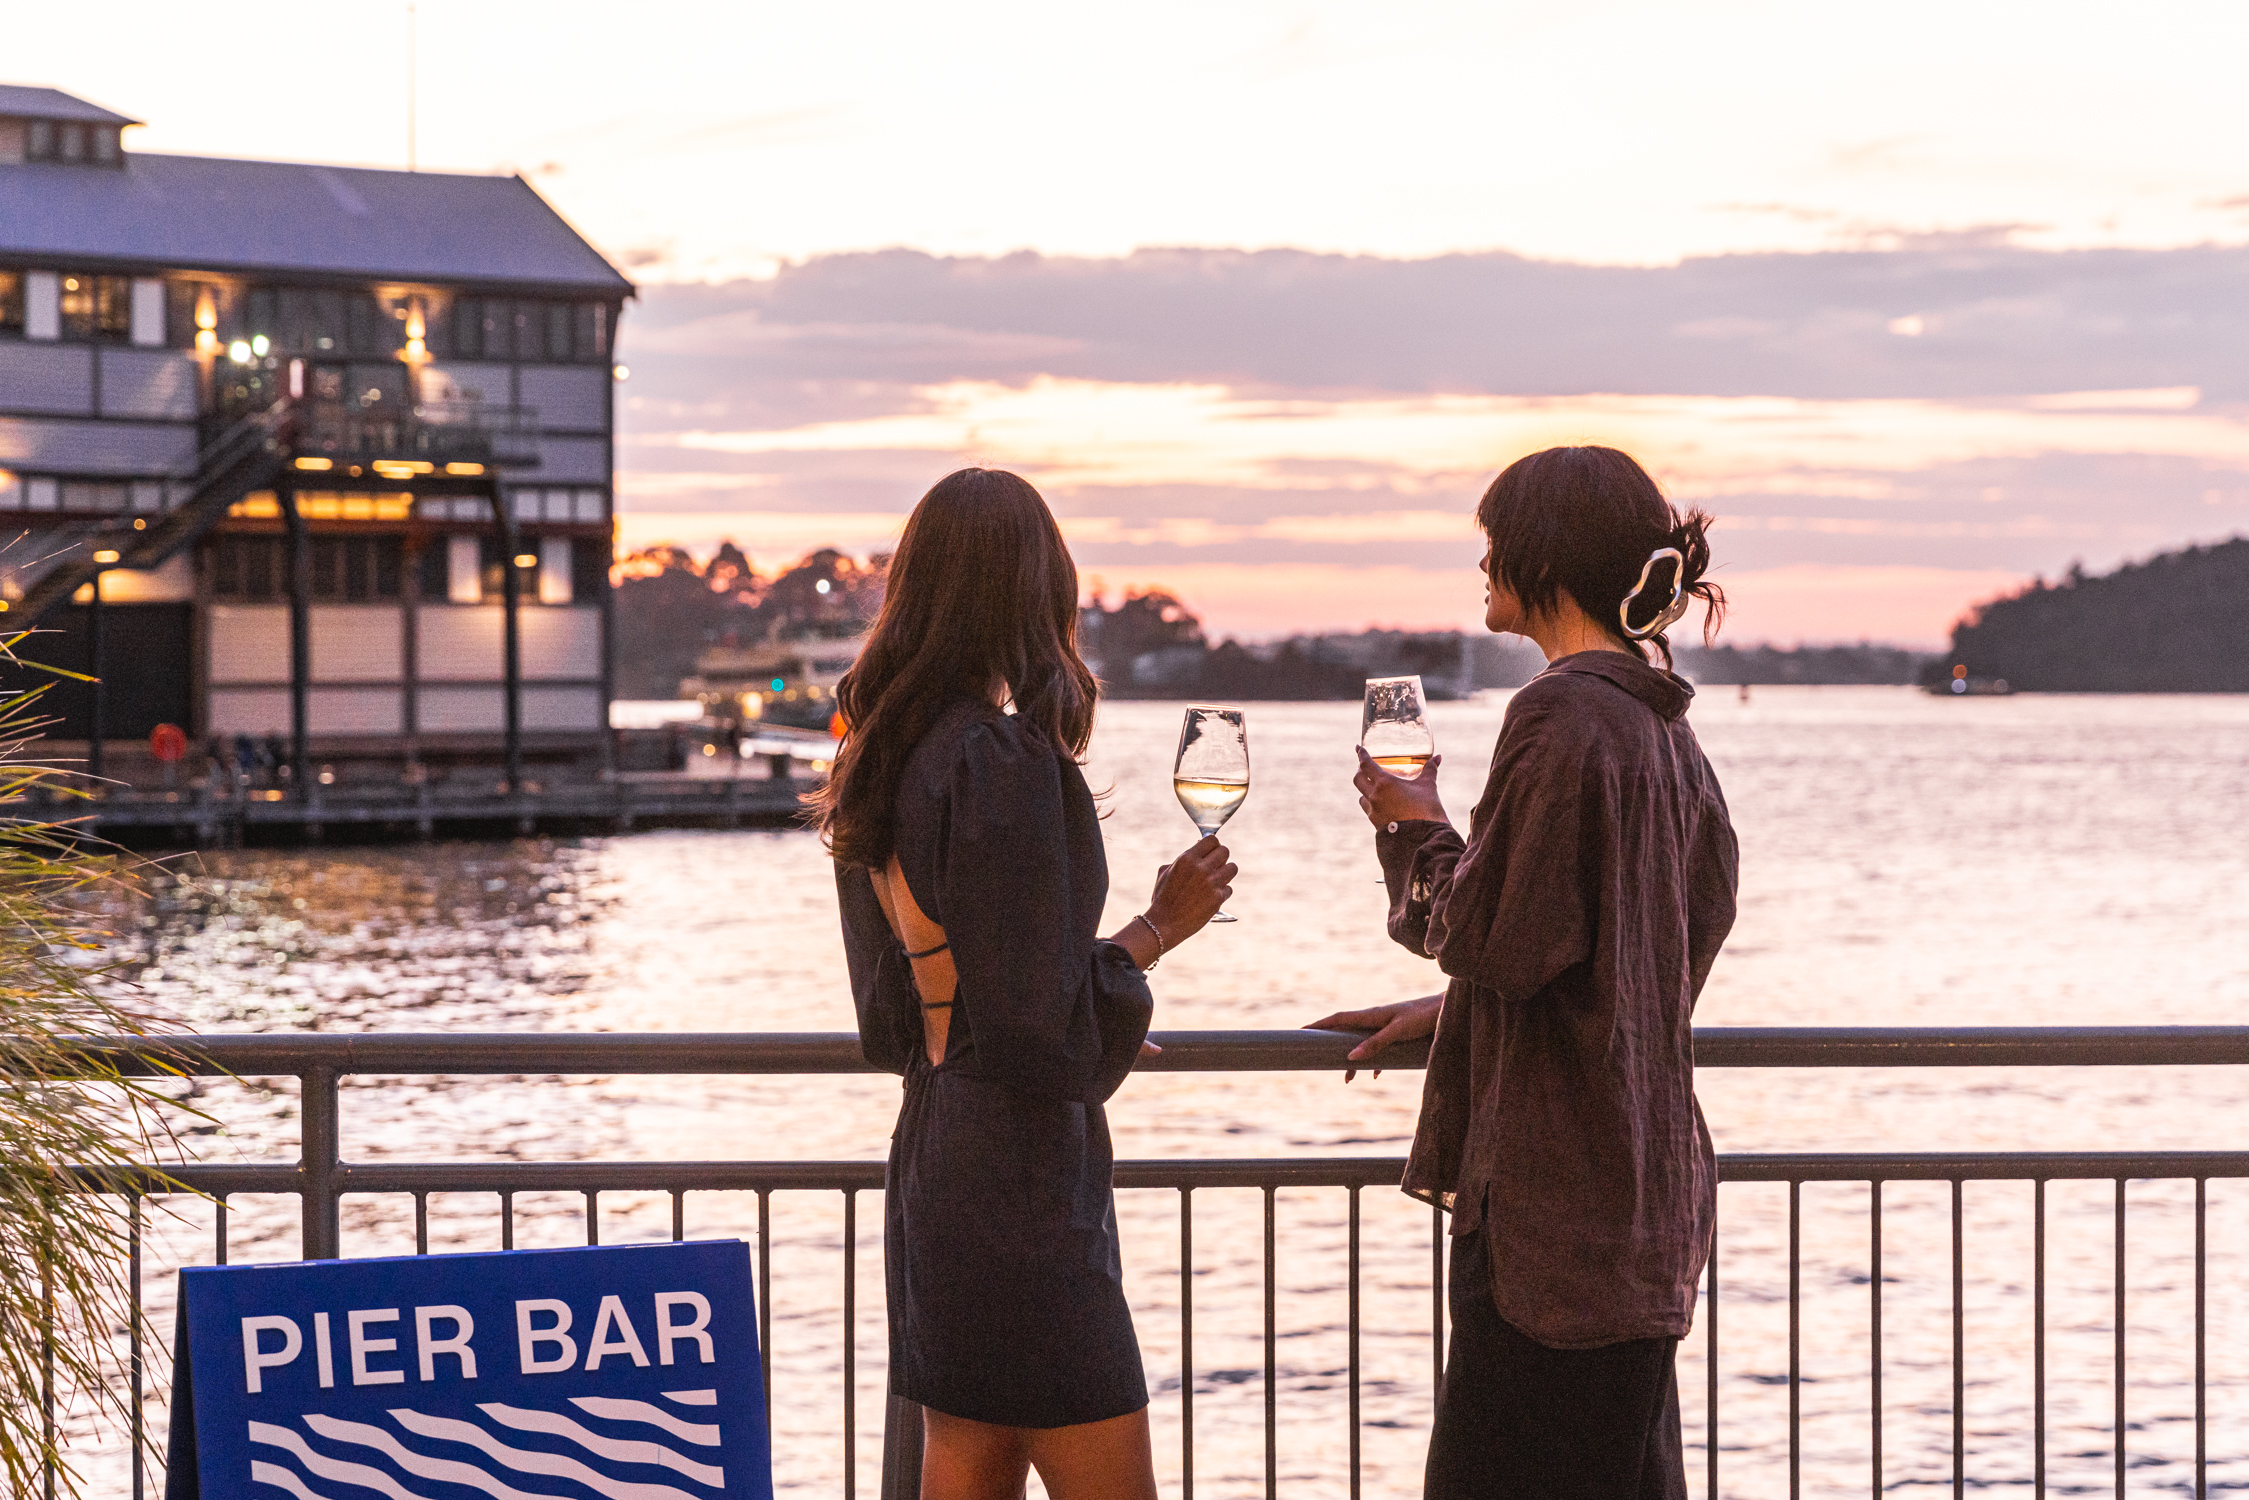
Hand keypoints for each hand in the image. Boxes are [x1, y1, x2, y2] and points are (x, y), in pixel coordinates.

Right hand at [1146, 833, 1235, 944]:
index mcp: (1186, 859)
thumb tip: (1197, 845)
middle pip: (1225, 851)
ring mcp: (1211, 883)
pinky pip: (1229, 889)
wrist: (1164, 924)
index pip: (1212, 840)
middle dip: (1221, 858)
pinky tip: (1211, 897)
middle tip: (1216, 866)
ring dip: (1226, 873)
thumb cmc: (1163, 898)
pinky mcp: (1217, 898)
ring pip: (1232, 868)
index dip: (1213, 846)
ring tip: (1217, 880)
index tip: (1211, 852)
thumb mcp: (1166, 872)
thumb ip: (1183, 858)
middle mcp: (1201, 868)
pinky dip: (1222, 893)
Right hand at [1304, 993, 1441, 1079]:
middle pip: (1346, 1032)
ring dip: (1354, 1060)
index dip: (1319, 1024)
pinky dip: (1373, 1061)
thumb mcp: (1397, 1031)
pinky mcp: (1397, 1034)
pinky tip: (1376, 1073)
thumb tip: (1350, 1057)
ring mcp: (1385, 1026)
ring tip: (1348, 1079)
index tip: (1301, 1031)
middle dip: (1331, 1044)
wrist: (1445, 1010)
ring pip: (1362, 1044)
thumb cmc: (1422, 1017)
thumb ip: (1375, 1044)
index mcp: (1371, 1015)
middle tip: (1315, 1055)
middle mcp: (1374, 1019)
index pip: (1338, 1018)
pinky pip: (1378, 1048)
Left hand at [1354, 746, 1445, 828]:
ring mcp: (1373, 812)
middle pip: (1358, 779)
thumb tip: (1437, 758)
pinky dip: (1371, 804)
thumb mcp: (1428, 786)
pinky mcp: (1376, 824)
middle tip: (1366, 767)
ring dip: (1365, 790)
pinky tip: (1381, 804)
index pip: (1365, 764)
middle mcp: (1374, 796)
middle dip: (1360, 771)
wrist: (1424, 839)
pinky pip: (1368, 810)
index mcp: (1384, 784)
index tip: (1358, 748)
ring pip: (1361, 796)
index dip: (1361, 754)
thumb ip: (1430, 770)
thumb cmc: (1427, 810)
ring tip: (1374, 788)